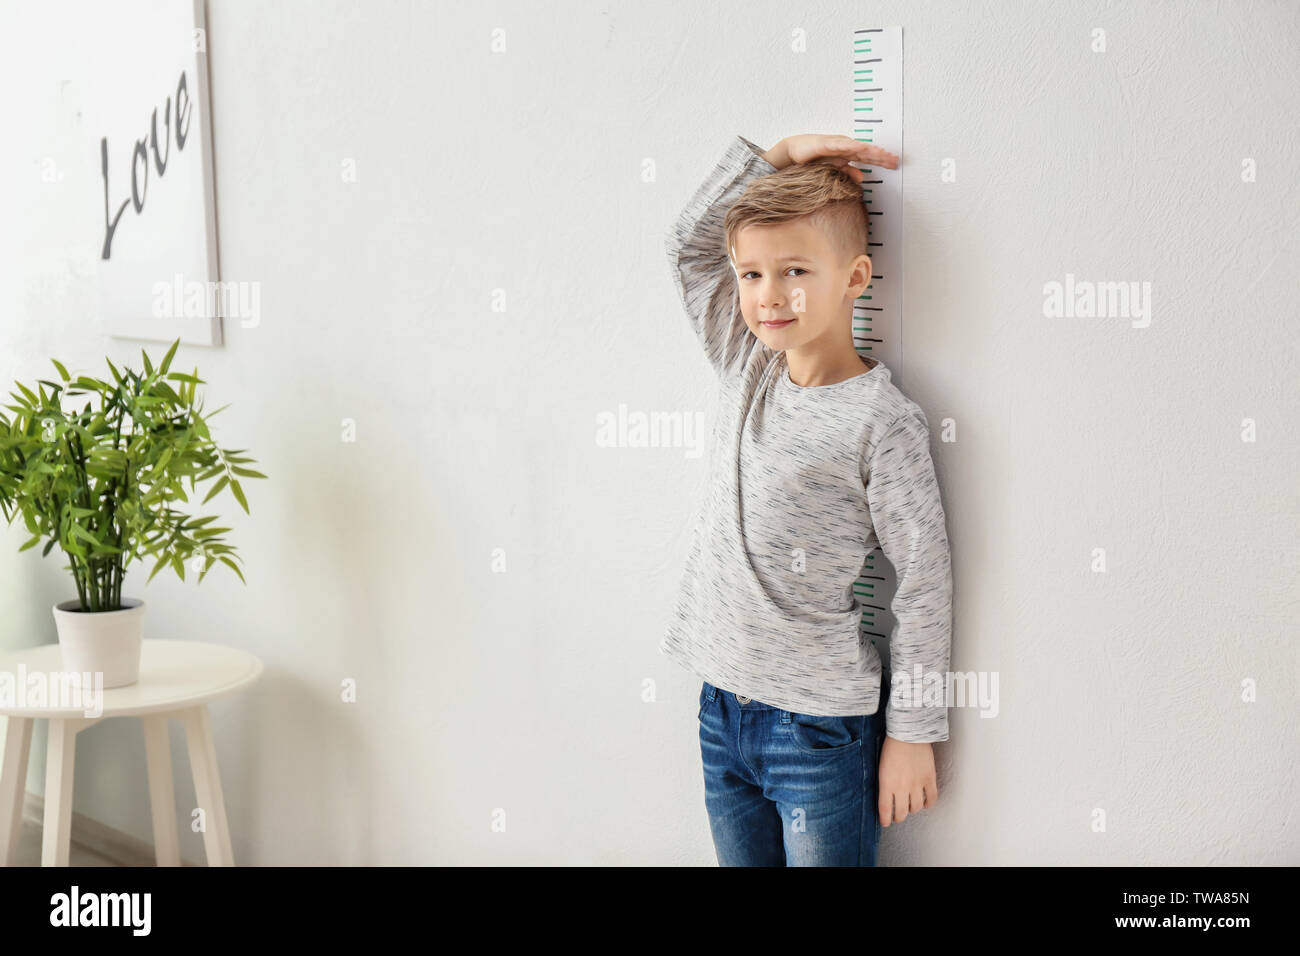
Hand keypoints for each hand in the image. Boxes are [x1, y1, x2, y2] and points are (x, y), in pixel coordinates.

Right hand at [763, 134, 899, 182]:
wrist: (792, 154)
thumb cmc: (811, 161)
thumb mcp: (832, 171)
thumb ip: (847, 173)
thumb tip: (863, 178)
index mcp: (847, 154)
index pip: (868, 157)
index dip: (881, 160)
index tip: (893, 164)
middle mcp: (845, 147)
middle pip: (867, 151)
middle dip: (881, 156)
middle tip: (894, 160)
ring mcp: (837, 144)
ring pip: (858, 147)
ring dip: (871, 150)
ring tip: (883, 154)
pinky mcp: (826, 144)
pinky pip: (842, 145)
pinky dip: (852, 146)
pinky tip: (862, 148)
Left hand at [878, 735, 937, 826]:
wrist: (908, 733)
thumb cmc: (891, 746)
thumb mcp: (881, 766)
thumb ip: (884, 782)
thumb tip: (886, 795)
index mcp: (887, 783)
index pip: (885, 809)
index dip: (885, 819)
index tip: (885, 822)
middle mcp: (902, 787)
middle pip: (901, 812)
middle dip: (898, 817)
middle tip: (897, 816)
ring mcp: (917, 784)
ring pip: (916, 807)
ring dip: (912, 809)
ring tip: (910, 806)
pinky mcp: (929, 778)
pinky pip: (932, 798)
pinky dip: (929, 804)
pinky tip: (925, 803)